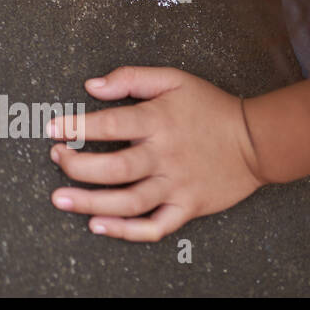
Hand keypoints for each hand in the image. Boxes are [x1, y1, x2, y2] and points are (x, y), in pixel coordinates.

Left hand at [48, 65, 266, 240]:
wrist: (258, 140)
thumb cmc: (210, 107)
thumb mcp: (173, 79)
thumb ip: (131, 78)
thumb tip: (92, 86)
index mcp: (158, 121)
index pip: (111, 125)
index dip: (77, 127)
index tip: (51, 129)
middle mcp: (165, 156)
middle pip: (115, 168)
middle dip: (78, 167)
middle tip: (56, 159)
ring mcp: (177, 185)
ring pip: (130, 201)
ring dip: (91, 203)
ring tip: (61, 199)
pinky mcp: (188, 207)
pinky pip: (156, 226)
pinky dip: (127, 230)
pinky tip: (99, 226)